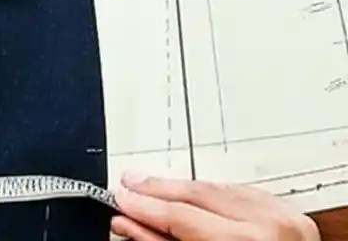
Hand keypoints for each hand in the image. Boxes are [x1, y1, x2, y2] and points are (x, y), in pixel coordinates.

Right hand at [112, 172, 318, 240]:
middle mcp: (270, 224)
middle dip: (157, 190)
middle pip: (197, 192)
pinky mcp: (292, 215)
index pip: (180, 214)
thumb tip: (130, 224)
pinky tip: (190, 192)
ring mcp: (285, 217)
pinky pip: (241, 193)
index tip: (120, 198)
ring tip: (151, 188)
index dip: (143, 206)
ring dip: (181, 188)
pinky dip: (213, 193)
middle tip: (128, 186)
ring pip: (218, 188)